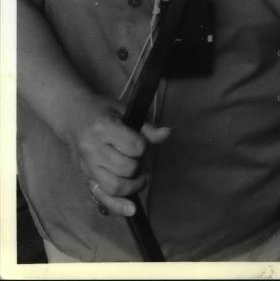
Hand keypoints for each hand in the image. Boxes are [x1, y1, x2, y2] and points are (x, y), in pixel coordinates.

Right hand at [69, 97, 169, 216]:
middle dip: (139, 166)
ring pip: (114, 186)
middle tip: (141, 160)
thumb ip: (145, 127)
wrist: (72, 117)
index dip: (144, 146)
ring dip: (132, 186)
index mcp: (103, 128)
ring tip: (140, 178)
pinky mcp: (85, 177)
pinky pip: (101, 196)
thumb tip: (166, 134)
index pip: (134, 146)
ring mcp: (87, 166)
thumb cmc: (101, 110)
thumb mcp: (124, 110)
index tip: (141, 142)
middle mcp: (93, 149)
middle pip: (126, 168)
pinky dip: (117, 205)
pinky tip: (130, 209)